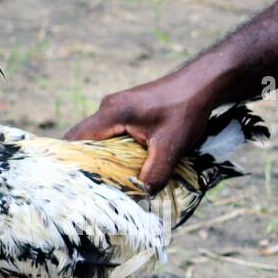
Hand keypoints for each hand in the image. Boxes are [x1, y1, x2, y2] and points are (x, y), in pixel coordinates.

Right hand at [65, 68, 217, 191]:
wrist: (205, 82)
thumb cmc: (187, 108)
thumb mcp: (171, 146)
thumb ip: (155, 173)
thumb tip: (143, 195)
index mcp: (111, 113)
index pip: (75, 140)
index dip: (72, 162)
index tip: (79, 182)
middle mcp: (107, 109)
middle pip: (84, 142)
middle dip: (91, 164)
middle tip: (100, 185)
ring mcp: (116, 108)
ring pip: (99, 139)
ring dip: (107, 158)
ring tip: (117, 176)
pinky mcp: (126, 111)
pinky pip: (111, 134)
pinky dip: (117, 150)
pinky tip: (131, 161)